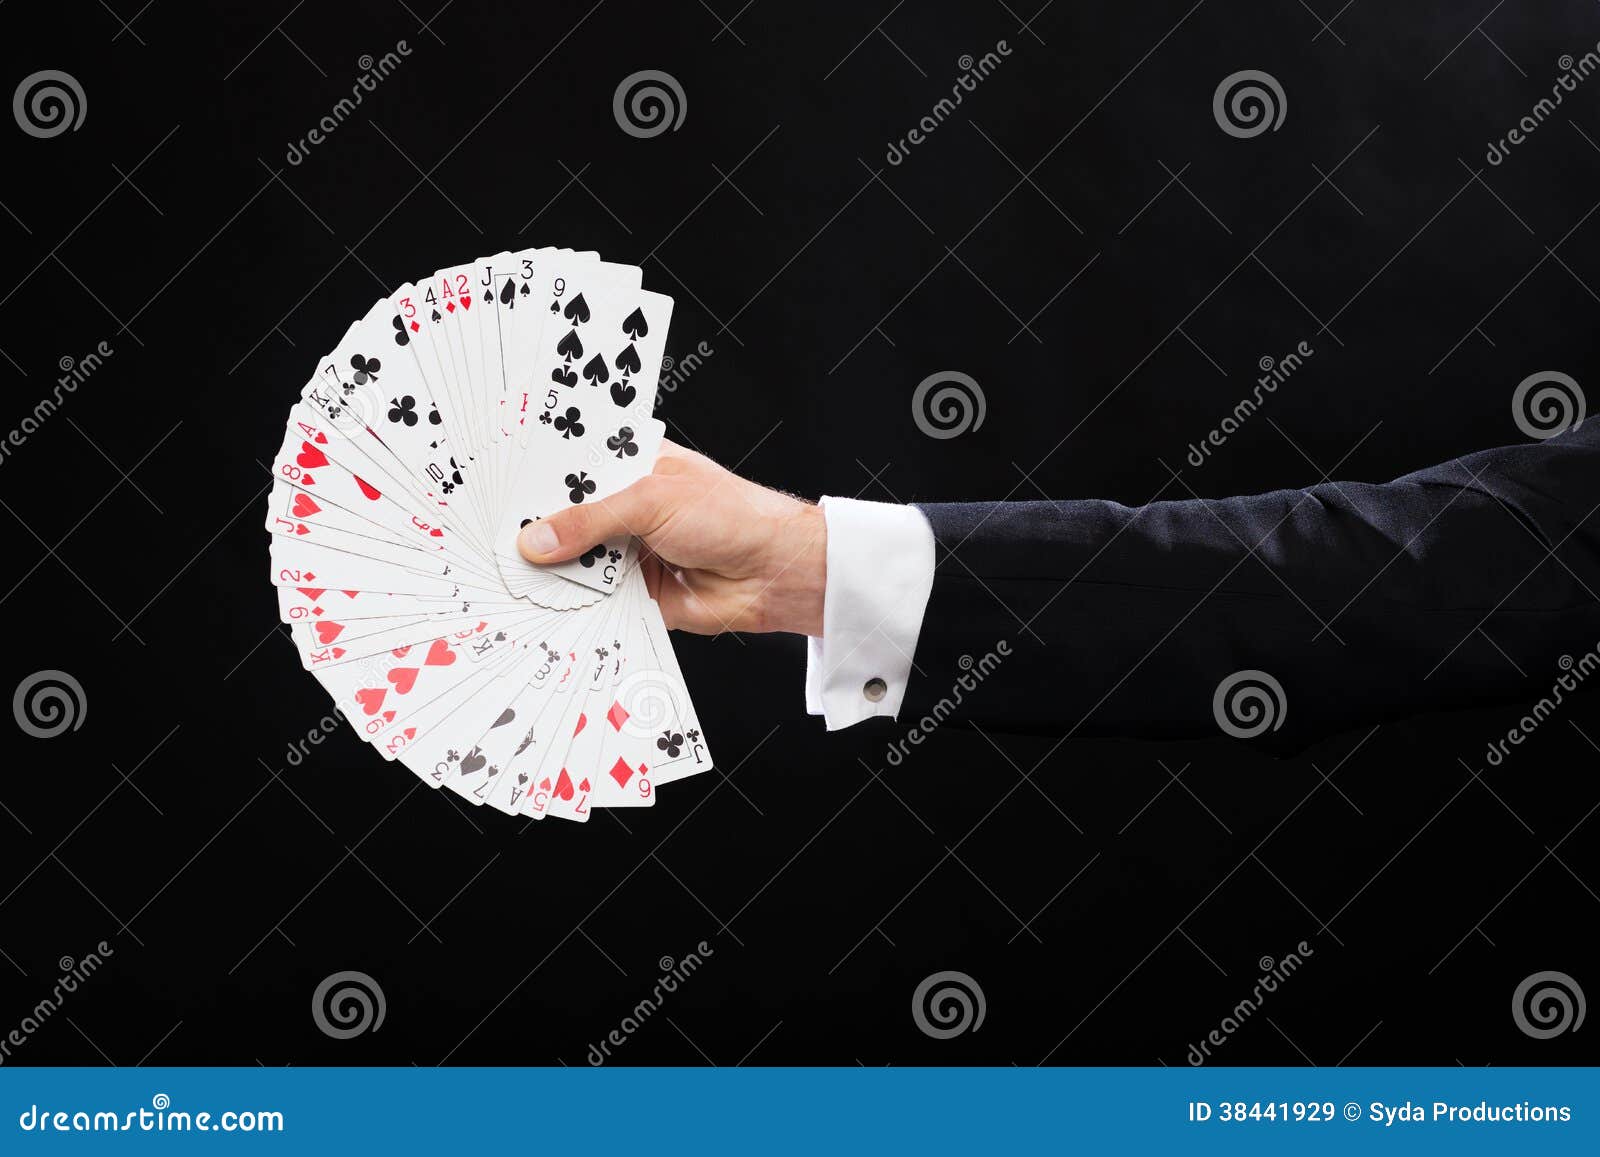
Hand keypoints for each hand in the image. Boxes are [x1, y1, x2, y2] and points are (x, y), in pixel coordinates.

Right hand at [516, 440, 825, 635]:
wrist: (772, 573)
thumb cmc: (731, 515)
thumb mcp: (650, 500)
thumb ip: (590, 520)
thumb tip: (538, 539)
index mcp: (630, 465)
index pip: (572, 465)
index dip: (536, 475)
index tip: (493, 484)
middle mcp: (625, 507)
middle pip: (565, 517)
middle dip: (535, 529)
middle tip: (490, 537)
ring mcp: (628, 550)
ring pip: (575, 561)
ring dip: (551, 571)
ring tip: (506, 575)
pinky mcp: (635, 593)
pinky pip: (594, 600)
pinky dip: (574, 605)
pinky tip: (544, 606)